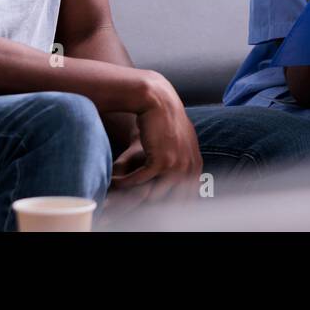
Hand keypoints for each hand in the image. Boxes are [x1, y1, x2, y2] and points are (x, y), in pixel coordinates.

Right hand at [112, 73, 202, 201]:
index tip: (151, 208)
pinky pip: (140, 182)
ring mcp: (178, 166)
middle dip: (150, 205)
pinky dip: (124, 183)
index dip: (169, 205)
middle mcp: (190, 168)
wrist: (158, 101)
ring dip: (133, 196)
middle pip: (170, 201)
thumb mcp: (182, 142)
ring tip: (119, 196)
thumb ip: (184, 161)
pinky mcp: (161, 162)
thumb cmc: (166, 120)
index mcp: (196, 166)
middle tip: (131, 205)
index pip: (186, 198)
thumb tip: (181, 181)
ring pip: (153, 195)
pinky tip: (113, 182)